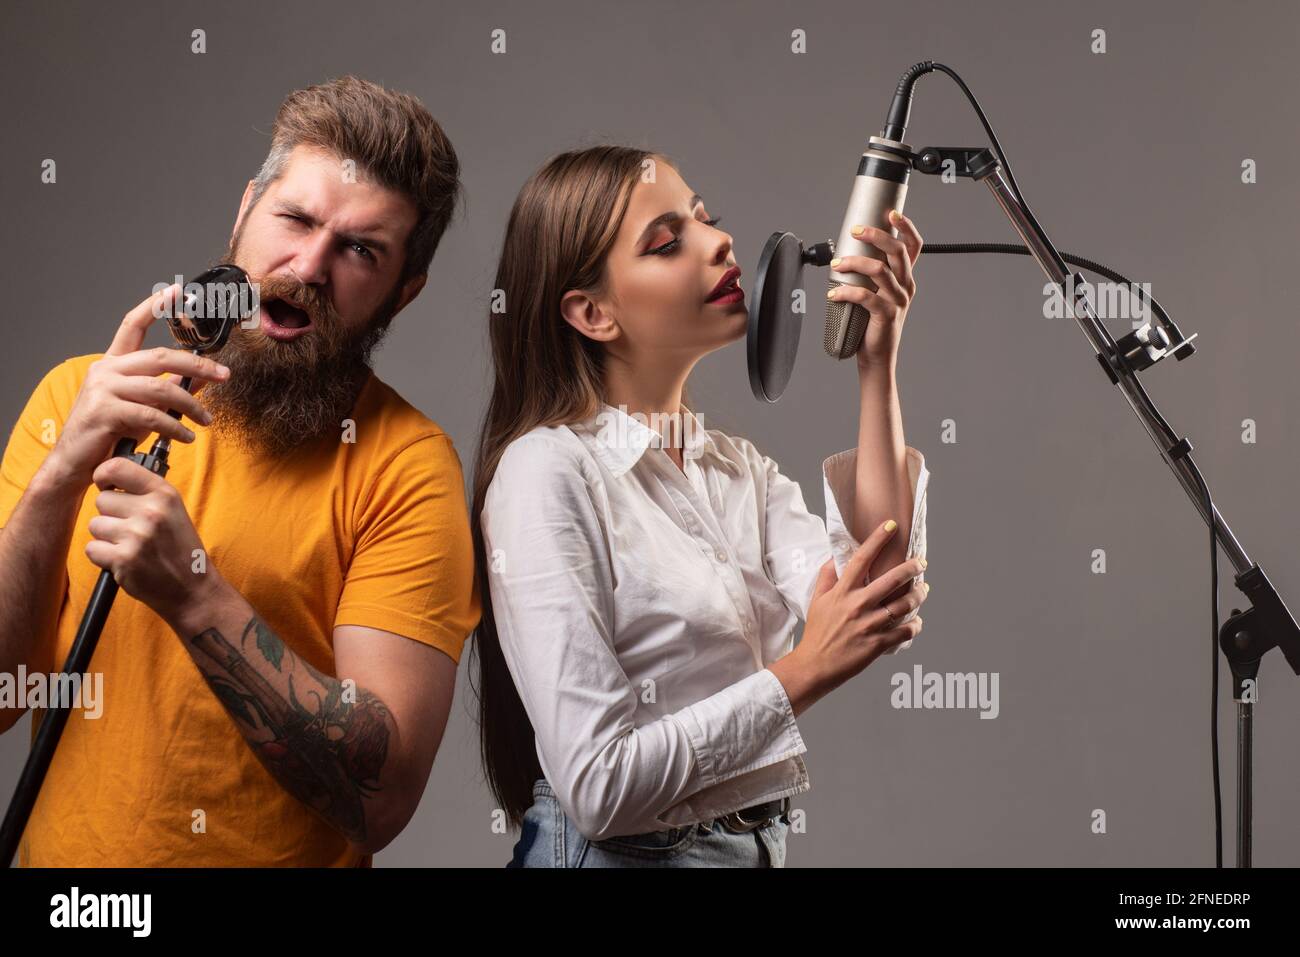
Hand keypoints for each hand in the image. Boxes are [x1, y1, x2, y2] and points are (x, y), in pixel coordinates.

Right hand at [47, 284, 230, 486]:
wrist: (77, 464)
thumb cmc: (111, 433)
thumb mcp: (144, 407)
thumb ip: (171, 390)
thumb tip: (206, 377)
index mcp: (113, 364)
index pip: (132, 325)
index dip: (154, 306)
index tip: (177, 290)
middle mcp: (106, 370)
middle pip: (159, 357)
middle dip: (197, 365)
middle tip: (224, 375)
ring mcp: (102, 389)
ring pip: (159, 389)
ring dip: (190, 405)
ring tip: (206, 420)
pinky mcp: (103, 411)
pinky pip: (150, 415)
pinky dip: (174, 426)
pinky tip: (186, 436)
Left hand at [84, 455, 220, 623]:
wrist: (192, 588)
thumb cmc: (179, 548)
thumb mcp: (173, 510)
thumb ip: (145, 491)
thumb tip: (109, 474)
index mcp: (165, 494)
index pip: (117, 467)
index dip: (104, 475)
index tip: (106, 485)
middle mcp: (152, 511)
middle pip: (102, 500)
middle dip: (110, 515)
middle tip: (132, 529)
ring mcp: (137, 535)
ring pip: (95, 525)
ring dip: (107, 538)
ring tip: (131, 546)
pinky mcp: (124, 559)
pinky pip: (92, 549)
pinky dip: (103, 557)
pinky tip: (125, 561)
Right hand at [773, 520, 927, 714]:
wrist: (815, 665)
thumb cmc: (817, 632)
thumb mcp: (817, 601)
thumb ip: (827, 578)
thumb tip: (835, 558)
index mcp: (842, 592)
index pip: (861, 559)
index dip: (877, 540)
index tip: (891, 525)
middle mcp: (857, 605)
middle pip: (892, 580)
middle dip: (911, 567)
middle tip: (921, 562)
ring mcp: (869, 625)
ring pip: (904, 605)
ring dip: (919, 596)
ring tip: (924, 590)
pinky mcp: (877, 644)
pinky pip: (905, 631)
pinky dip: (915, 626)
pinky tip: (917, 622)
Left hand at [827, 208, 922, 369]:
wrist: (877, 356)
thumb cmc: (872, 324)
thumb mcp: (876, 294)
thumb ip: (869, 276)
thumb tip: (846, 254)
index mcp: (905, 278)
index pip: (914, 247)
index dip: (907, 227)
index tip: (892, 213)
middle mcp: (906, 286)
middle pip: (897, 251)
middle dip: (875, 235)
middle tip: (855, 231)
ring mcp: (898, 301)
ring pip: (880, 270)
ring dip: (854, 263)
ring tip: (836, 264)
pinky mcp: (886, 315)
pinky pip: (866, 296)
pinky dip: (846, 292)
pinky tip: (834, 292)